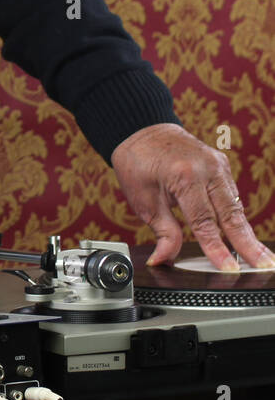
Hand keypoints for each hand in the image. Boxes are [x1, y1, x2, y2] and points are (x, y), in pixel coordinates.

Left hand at [111, 123, 274, 271]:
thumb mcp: (142, 199)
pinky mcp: (221, 165)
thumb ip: (162, 231)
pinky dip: (238, 217)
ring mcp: (217, 165)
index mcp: (185, 176)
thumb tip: (164, 259)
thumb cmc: (138, 163)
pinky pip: (231, 195)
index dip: (217, 249)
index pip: (204, 222)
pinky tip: (246, 237)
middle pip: (231, 215)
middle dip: (248, 245)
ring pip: (235, 206)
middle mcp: (207, 169)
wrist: (142, 130)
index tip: (230, 269)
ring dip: (247, 234)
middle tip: (265, 267)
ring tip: (262, 259)